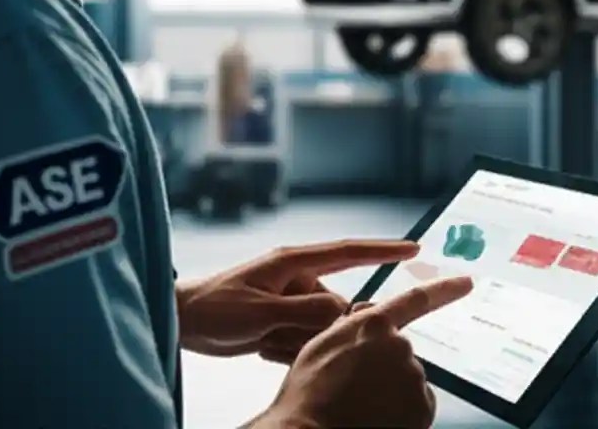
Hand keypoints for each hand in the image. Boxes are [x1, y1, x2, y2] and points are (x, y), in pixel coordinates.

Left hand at [176, 239, 419, 360]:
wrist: (183, 323)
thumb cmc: (214, 307)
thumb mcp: (260, 310)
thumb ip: (304, 310)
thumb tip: (344, 310)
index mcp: (293, 262)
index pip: (348, 252)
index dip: (383, 250)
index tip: (414, 248)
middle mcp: (297, 279)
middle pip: (336, 304)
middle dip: (318, 326)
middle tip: (280, 331)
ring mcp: (291, 301)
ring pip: (322, 327)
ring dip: (298, 340)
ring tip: (263, 339)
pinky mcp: (284, 320)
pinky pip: (305, 339)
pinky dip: (289, 348)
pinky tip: (261, 346)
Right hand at [253, 275, 474, 428]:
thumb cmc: (309, 395)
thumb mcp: (320, 346)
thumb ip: (350, 327)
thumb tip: (364, 317)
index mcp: (373, 325)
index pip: (416, 300)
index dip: (444, 289)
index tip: (467, 282)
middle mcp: (400, 345)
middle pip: (400, 353)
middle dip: (385, 366)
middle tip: (357, 388)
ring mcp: (414, 375)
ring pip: (407, 382)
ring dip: (392, 392)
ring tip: (362, 406)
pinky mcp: (423, 405)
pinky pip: (417, 406)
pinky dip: (403, 413)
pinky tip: (378, 418)